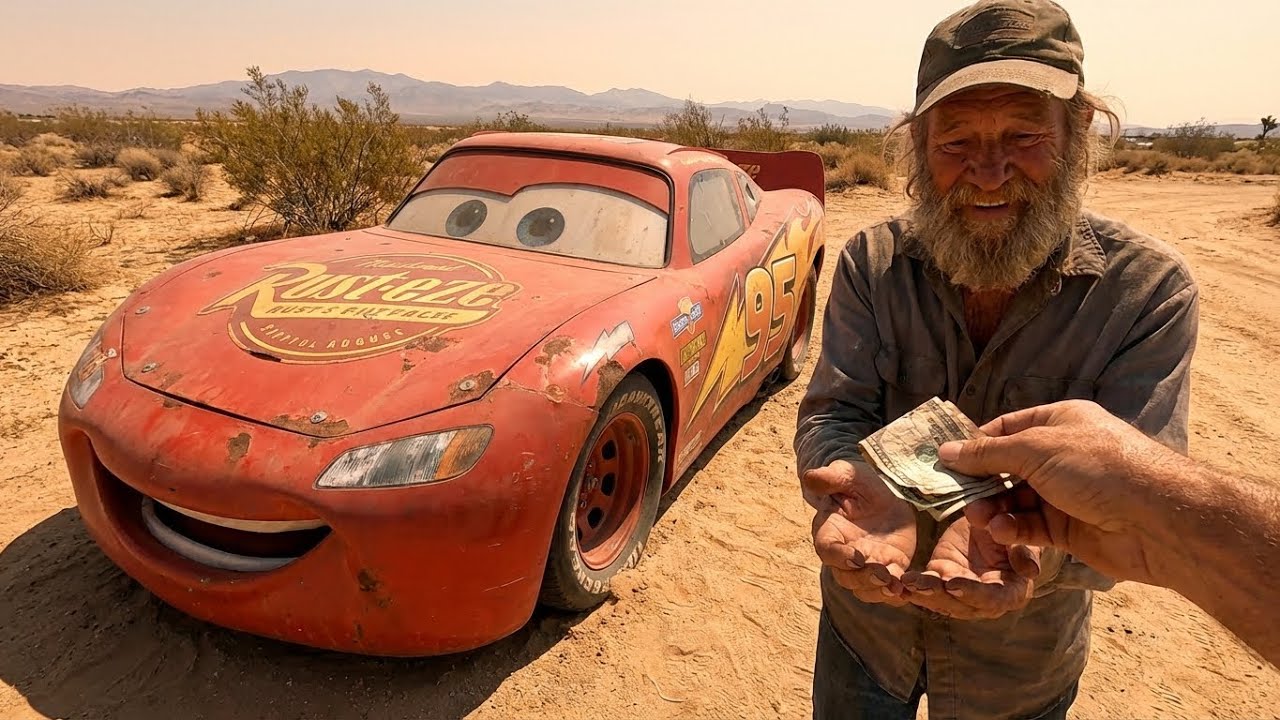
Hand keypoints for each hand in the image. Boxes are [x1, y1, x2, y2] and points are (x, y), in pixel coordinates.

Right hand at [804, 460, 915, 604]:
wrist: (890, 488)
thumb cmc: (862, 481)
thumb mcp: (848, 474)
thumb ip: (829, 478)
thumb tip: (809, 478)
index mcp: (830, 530)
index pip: (827, 549)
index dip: (839, 557)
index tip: (855, 558)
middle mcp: (845, 552)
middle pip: (846, 576)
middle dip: (863, 578)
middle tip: (882, 574)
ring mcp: (867, 563)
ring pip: (865, 588)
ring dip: (878, 590)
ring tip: (895, 587)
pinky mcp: (890, 566)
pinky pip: (889, 586)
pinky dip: (896, 593)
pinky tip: (906, 592)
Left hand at [902, 516, 1040, 619]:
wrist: (996, 518)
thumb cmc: (1017, 530)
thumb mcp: (1022, 537)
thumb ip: (1024, 553)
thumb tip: (1031, 570)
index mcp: (1012, 591)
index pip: (993, 599)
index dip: (973, 594)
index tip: (953, 584)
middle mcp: (986, 599)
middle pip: (962, 604)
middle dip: (940, 597)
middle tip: (922, 586)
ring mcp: (962, 591)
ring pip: (942, 599)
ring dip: (924, 592)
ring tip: (908, 583)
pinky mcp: (944, 577)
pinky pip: (928, 585)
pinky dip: (914, 585)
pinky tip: (901, 580)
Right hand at [936, 399, 1179, 585]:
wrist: (1156, 519)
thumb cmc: (1098, 467)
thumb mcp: (1035, 449)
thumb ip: (987, 453)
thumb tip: (945, 452)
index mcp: (1060, 422)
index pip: (1007, 428)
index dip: (975, 443)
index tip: (945, 460)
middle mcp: (1062, 455)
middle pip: (1007, 468)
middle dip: (980, 482)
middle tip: (954, 497)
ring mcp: (1066, 494)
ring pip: (1015, 500)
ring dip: (993, 509)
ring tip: (977, 519)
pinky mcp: (1069, 529)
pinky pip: (1030, 527)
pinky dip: (1013, 529)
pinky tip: (1002, 532)